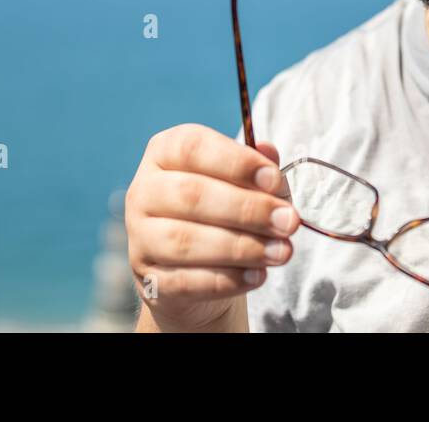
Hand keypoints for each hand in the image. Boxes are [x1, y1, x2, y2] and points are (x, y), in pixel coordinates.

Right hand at [125, 123, 297, 331]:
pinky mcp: (148, 279)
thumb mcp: (241, 180)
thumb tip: (269, 154)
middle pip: (191, 194)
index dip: (236, 162)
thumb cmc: (222, 210)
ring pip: (185, 241)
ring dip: (241, 247)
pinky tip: (258, 275)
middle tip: (288, 222)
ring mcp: (140, 237)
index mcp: (164, 152)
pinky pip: (186, 281)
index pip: (192, 147)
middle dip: (248, 209)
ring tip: (281, 251)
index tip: (274, 179)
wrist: (197, 267)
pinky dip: (227, 280)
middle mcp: (144, 191)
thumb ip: (257, 166)